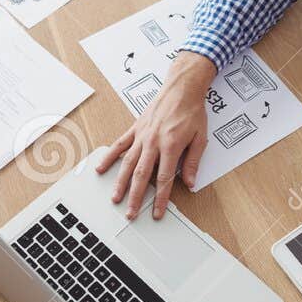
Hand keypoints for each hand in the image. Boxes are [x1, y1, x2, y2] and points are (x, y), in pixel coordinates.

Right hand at [95, 51, 214, 219]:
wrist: (181, 88)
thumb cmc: (191, 111)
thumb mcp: (200, 138)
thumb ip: (192, 162)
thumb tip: (190, 183)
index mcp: (170, 146)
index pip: (164, 179)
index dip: (161, 199)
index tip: (156, 213)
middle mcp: (153, 142)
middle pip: (142, 176)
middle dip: (135, 197)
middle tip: (130, 213)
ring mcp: (142, 135)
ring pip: (128, 163)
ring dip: (120, 183)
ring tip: (115, 198)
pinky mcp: (135, 129)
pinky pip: (120, 145)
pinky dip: (110, 157)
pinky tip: (101, 168)